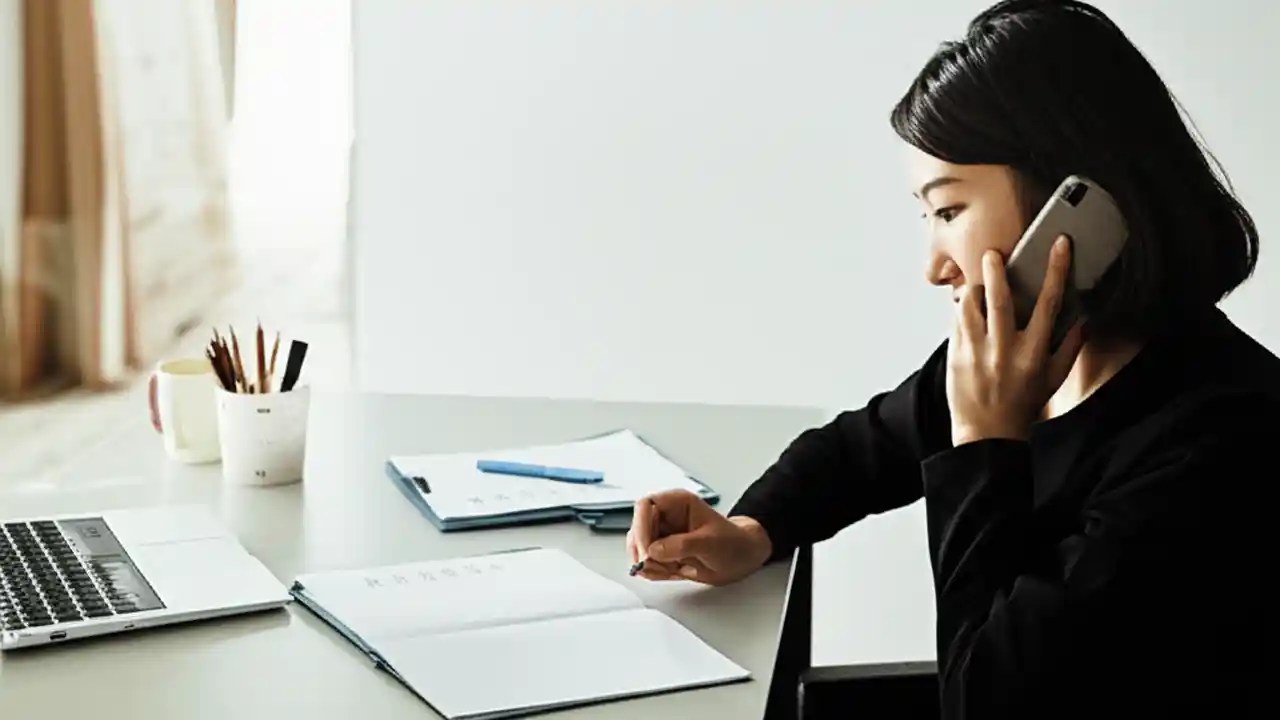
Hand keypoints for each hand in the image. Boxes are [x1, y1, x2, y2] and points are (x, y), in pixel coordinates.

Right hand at [626, 490, 772, 585]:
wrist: (741, 559)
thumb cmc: (732, 543)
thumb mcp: (711, 543)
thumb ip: (682, 545)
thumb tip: (654, 551)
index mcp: (677, 503)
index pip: (646, 506)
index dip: (641, 526)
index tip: (647, 550)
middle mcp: (666, 517)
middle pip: (637, 529)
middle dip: (644, 551)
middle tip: (657, 567)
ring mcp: (662, 535)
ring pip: (639, 548)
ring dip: (650, 564)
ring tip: (673, 570)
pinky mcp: (662, 553)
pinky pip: (646, 562)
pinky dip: (654, 572)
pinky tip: (673, 573)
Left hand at [947, 235, 1084, 445]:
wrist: (988, 434)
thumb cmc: (1025, 404)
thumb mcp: (1054, 378)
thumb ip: (1070, 348)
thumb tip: (1082, 319)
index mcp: (1034, 353)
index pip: (1049, 303)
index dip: (1056, 270)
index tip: (1059, 244)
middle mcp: (1005, 351)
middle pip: (1000, 301)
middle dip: (996, 272)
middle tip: (992, 252)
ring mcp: (977, 354)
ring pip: (969, 308)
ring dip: (972, 292)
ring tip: (977, 287)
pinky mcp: (955, 357)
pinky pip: (956, 324)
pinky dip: (961, 313)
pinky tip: (966, 312)